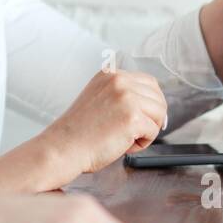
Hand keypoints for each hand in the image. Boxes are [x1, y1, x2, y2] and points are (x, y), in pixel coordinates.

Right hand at [37, 69, 167, 180]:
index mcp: (111, 74)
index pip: (149, 82)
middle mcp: (119, 80)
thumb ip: (121, 94)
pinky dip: (142, 143)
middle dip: (152, 117)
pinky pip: (153, 131)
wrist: (63, 148)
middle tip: (134, 132)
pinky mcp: (132, 117)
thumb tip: (151, 104)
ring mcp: (126, 97)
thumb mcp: (98, 98)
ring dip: (147, 130)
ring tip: (125, 138)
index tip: (144, 117)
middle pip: (158, 97)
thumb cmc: (79, 132)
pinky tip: (123, 145)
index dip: (150, 103)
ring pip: (159, 114)